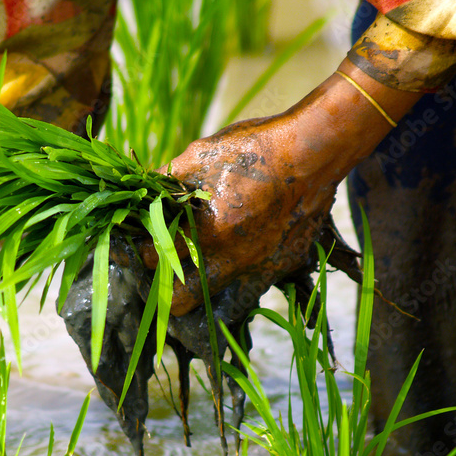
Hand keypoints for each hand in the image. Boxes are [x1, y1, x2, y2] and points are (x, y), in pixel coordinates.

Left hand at [143, 60, 422, 314]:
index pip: (152, 258)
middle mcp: (230, 262)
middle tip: (166, 262)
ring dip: (200, 291)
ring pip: (215, 306)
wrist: (313, 153)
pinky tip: (232, 260)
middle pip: (178, 302)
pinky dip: (234, 282)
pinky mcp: (281, 269)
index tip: (145, 238)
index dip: (142, 248)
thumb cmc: (255, 149)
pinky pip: (249, 292)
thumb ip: (170, 179)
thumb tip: (147, 190)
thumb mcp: (203, 154)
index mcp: (204, 233)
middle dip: (164, 286)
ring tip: (197, 267)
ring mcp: (258, 270)